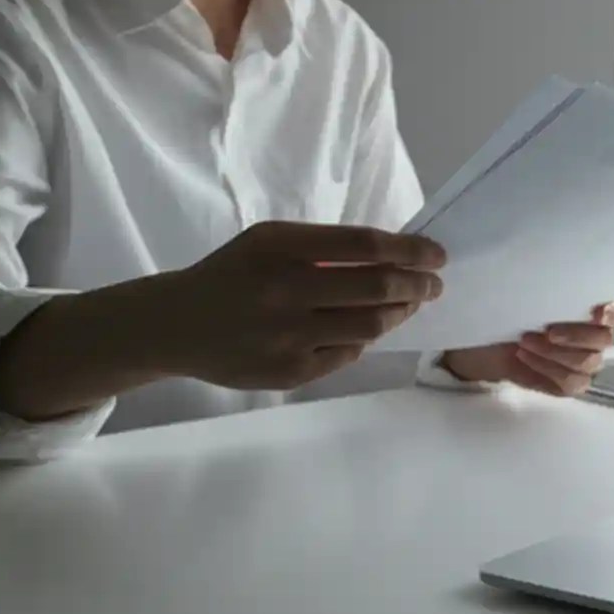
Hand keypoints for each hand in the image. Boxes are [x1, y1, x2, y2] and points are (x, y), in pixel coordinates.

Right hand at [161, 221, 445, 388]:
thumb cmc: (234, 274)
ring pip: (369, 325)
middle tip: (434, 284)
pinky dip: (364, 338)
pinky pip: (348, 353)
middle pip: (378, 288)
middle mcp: (286, 290)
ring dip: (400, 313)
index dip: (410, 250)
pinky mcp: (290, 371)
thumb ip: (325, 246)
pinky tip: (366, 328)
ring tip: (409, 305)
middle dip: (418, 285)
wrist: (176, 324)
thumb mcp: (270, 242)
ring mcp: (289, 335)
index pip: (366, 246)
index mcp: (282, 247)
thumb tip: (395, 255)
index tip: (436, 254)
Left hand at [440, 300, 613, 395]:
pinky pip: (571, 383)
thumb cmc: (507, 311)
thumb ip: (538, 285)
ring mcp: (583, 363)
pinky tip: (525, 358)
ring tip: (525, 342)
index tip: (596, 312)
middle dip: (576, 335)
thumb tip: (533, 271)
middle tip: (547, 331)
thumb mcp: (519, 291)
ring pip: (588, 363)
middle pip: (604, 340)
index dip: (613, 313)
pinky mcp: (568, 384)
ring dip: (555, 354)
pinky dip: (547, 370)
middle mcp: (594, 337)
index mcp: (591, 310)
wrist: (484, 342)